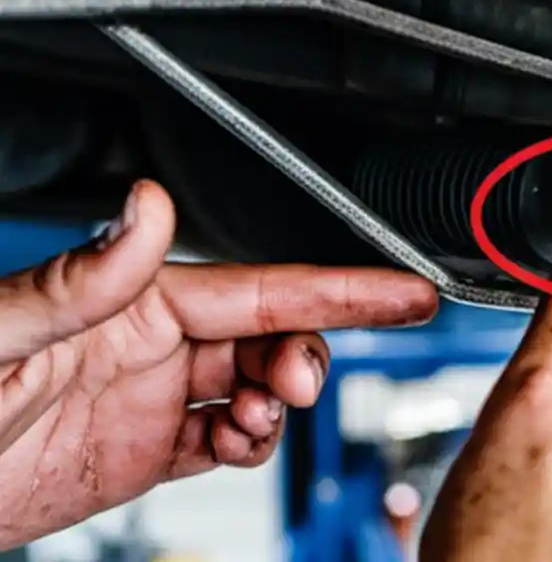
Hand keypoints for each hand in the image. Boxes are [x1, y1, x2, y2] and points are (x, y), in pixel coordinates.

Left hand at [0, 180, 438, 547]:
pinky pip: (224, 439)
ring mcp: (152, 395)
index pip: (261, 287)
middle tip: (300, 385)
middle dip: (307, 354)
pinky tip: (237, 444)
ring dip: (279, 402)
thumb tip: (149, 205)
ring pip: (257, 385)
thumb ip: (82, 275)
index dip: (343, 289)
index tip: (406, 291)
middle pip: (271, 335)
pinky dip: (249, 444)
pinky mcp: (143, 450)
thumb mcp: (0, 333)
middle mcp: (152, 339)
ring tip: (257, 421)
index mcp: (132, 299)